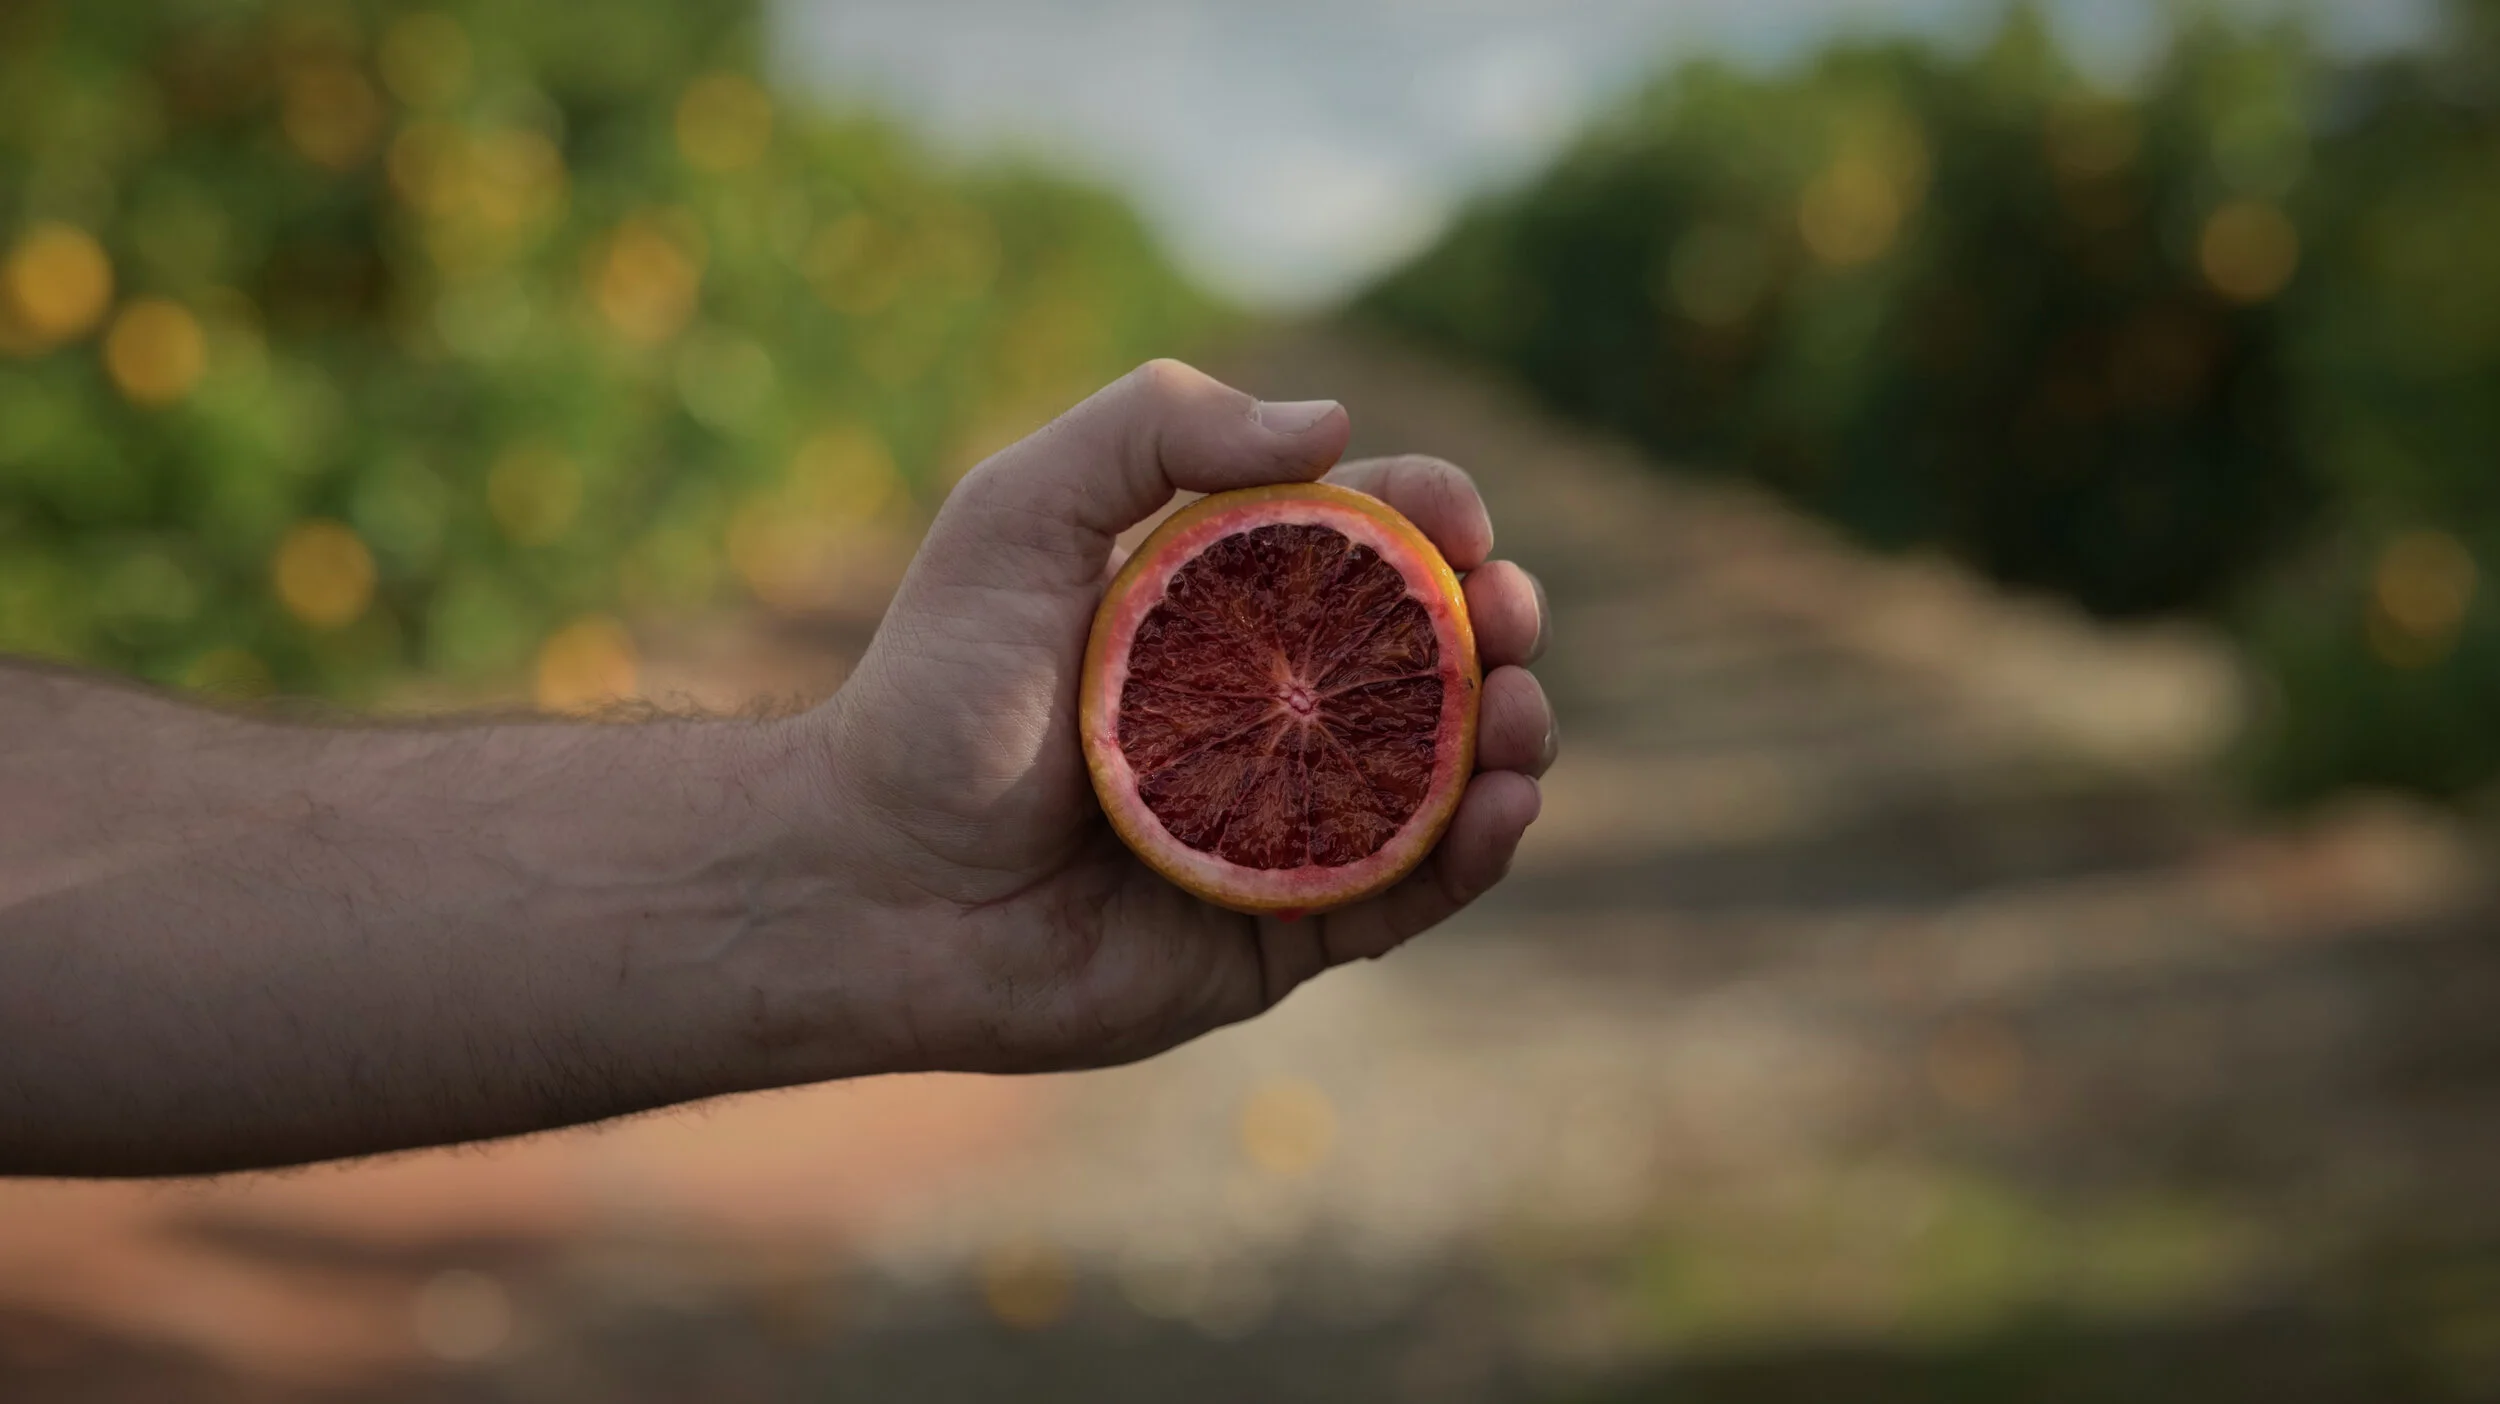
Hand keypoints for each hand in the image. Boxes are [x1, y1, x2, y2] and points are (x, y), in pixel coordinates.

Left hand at [798, 360, 1556, 1073]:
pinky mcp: (1285, 933)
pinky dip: (1473, 856)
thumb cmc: (934, 692)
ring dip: (1514, 737)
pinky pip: (1406, 896)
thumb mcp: (1021, 511)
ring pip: (1446, 778)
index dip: (1437, 517)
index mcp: (1224, 605)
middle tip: (1508, 620)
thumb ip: (1156, 429)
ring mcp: (1287, 825)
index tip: (1460, 521)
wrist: (868, 880)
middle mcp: (1271, 711)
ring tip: (1524, 717)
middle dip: (1499, 624)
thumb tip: (1336, 422)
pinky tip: (1503, 809)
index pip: (1370, 542)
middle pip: (1431, 656)